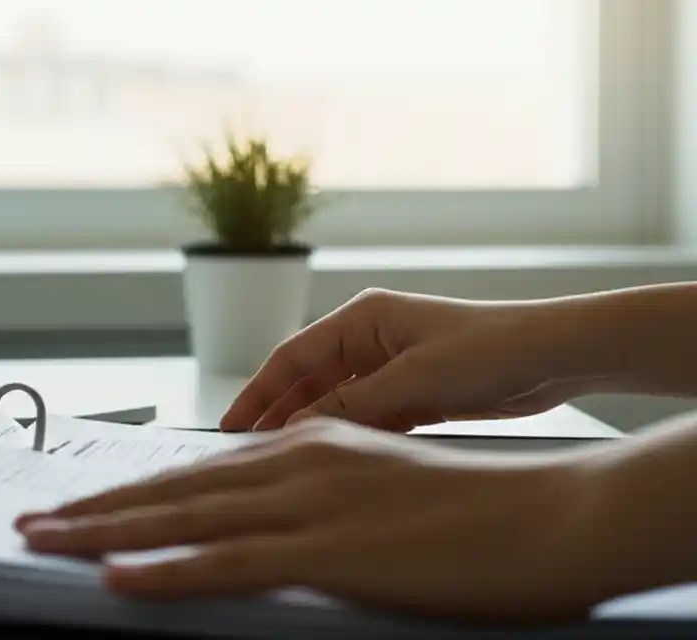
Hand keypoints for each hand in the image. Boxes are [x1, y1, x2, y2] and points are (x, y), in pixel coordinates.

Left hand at [16, 418, 616, 622]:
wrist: (547, 515)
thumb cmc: (468, 510)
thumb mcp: (375, 484)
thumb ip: (314, 493)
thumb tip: (260, 516)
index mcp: (305, 444)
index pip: (196, 469)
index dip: (132, 488)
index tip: (81, 502)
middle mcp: (293, 461)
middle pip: (172, 488)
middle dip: (95, 507)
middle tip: (32, 522)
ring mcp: (308, 503)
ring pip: (182, 517)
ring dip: (104, 533)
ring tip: (44, 544)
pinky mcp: (331, 550)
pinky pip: (229, 562)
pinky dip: (166, 570)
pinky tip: (117, 578)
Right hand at [220, 288, 595, 432]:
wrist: (554, 359)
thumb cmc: (488, 351)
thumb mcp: (413, 380)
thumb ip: (351, 406)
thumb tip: (294, 429)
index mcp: (362, 319)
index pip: (292, 357)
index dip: (257, 392)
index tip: (230, 426)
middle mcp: (369, 340)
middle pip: (307, 382)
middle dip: (277, 415)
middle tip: (246, 454)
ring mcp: (390, 369)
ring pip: (334, 405)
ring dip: (310, 431)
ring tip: (279, 465)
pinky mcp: (413, 395)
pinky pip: (365, 420)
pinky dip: (346, 440)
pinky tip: (329, 465)